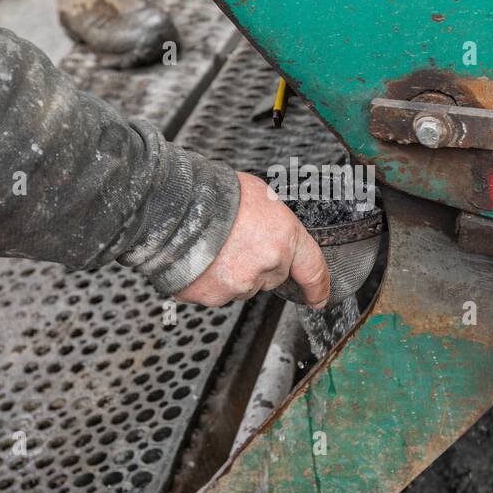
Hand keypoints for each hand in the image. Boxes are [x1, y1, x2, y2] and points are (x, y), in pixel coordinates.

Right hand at [176, 172, 329, 308]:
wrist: (174, 203)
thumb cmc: (214, 193)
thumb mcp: (261, 196)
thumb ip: (275, 226)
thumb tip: (274, 237)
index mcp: (284, 237)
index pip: (312, 269)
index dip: (317, 287)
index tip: (318, 299)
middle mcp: (267, 264)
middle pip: (270, 277)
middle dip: (256, 264)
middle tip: (234, 240)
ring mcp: (239, 284)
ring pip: (242, 287)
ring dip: (230, 272)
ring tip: (212, 246)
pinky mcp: (212, 296)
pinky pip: (215, 292)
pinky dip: (207, 280)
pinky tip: (198, 259)